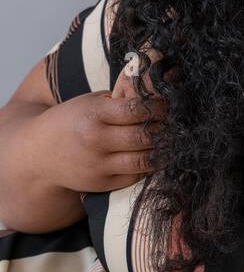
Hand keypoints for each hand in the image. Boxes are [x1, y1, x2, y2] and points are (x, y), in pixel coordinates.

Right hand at [32, 58, 166, 195]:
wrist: (38, 154)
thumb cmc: (71, 121)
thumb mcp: (90, 103)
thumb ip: (119, 99)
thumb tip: (157, 88)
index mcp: (94, 114)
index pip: (137, 109)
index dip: (159, 108)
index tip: (170, 105)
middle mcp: (96, 140)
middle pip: (145, 136)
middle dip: (166, 130)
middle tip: (178, 124)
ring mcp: (99, 164)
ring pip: (145, 159)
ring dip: (162, 151)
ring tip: (171, 141)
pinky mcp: (102, 183)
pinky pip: (136, 175)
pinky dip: (148, 166)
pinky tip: (154, 155)